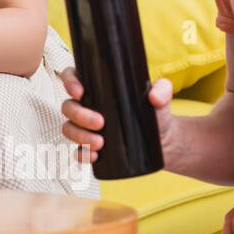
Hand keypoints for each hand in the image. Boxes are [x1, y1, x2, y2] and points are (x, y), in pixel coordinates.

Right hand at [60, 67, 175, 163]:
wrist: (164, 142)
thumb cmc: (156, 114)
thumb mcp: (161, 98)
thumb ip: (162, 90)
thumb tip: (154, 97)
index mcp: (97, 88)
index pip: (73, 77)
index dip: (69, 82)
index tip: (80, 92)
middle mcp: (87, 106)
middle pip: (68, 106)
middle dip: (79, 115)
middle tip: (100, 123)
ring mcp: (86, 127)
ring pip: (69, 128)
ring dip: (79, 136)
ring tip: (100, 143)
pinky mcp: (91, 146)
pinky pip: (77, 151)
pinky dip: (82, 154)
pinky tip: (94, 156)